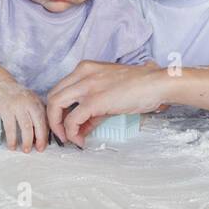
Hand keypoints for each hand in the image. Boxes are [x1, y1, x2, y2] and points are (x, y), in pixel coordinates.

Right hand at [0, 76, 49, 152]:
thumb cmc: (15, 94)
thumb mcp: (30, 100)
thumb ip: (36, 113)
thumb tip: (40, 133)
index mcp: (37, 102)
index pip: (45, 120)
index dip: (46, 134)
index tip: (45, 144)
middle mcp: (29, 104)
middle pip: (39, 124)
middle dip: (40, 139)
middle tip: (39, 149)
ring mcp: (17, 107)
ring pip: (26, 128)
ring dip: (27, 141)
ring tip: (26, 150)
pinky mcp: (6, 110)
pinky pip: (10, 128)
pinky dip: (12, 139)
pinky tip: (12, 145)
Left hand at [46, 60, 166, 146]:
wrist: (156, 83)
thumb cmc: (138, 86)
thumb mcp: (109, 92)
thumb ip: (93, 108)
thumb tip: (82, 127)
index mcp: (85, 68)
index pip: (60, 88)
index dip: (59, 109)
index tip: (65, 124)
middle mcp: (82, 74)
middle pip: (52, 96)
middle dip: (53, 118)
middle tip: (62, 133)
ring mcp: (87, 86)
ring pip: (55, 105)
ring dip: (57, 126)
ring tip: (68, 138)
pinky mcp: (95, 101)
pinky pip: (72, 119)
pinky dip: (71, 132)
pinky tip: (79, 139)